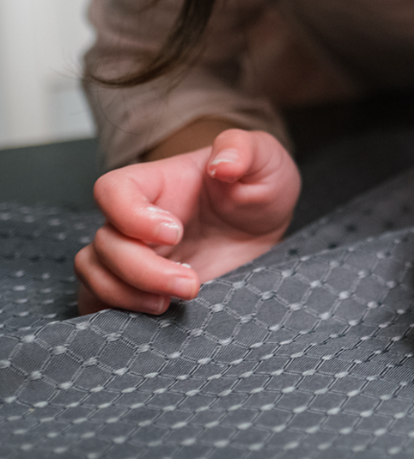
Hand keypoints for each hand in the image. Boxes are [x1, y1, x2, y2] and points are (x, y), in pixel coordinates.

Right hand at [76, 129, 300, 314]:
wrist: (264, 226)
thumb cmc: (257, 185)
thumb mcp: (264, 158)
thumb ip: (243, 148)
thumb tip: (223, 164)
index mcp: (156, 184)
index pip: (112, 190)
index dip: (131, 215)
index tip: (175, 232)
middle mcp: (135, 221)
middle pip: (105, 244)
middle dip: (142, 271)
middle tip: (190, 284)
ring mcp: (136, 255)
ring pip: (95, 274)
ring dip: (125, 295)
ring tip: (169, 305)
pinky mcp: (141, 287)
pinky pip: (102, 301)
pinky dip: (116, 313)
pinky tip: (156, 318)